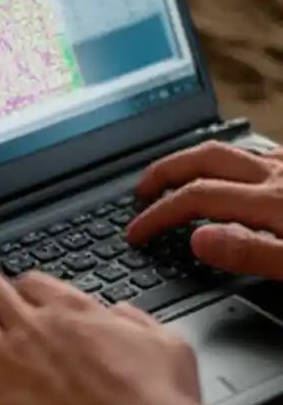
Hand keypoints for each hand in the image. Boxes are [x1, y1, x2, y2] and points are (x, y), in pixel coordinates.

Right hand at [127, 141, 282, 278]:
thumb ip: (251, 252)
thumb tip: (196, 240)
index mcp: (274, 202)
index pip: (198, 198)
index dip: (159, 214)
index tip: (136, 233)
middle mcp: (280, 176)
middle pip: (206, 159)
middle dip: (165, 173)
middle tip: (141, 192)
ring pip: (232, 151)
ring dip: (194, 162)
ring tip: (176, 179)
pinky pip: (261, 154)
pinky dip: (234, 163)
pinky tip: (234, 176)